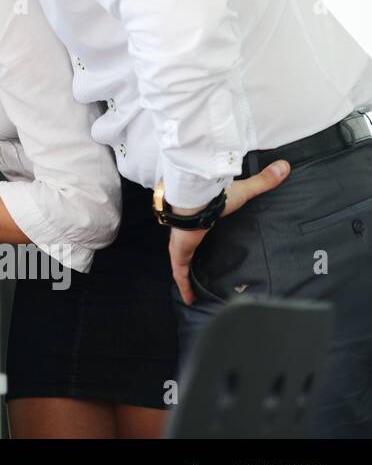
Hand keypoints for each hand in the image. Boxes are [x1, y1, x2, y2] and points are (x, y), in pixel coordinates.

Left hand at [169, 160, 289, 305]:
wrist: (195, 199)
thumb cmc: (215, 195)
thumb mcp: (243, 191)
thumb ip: (263, 181)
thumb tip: (285, 166)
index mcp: (197, 219)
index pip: (195, 231)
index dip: (196, 237)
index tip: (198, 241)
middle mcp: (186, 233)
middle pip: (184, 250)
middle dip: (187, 260)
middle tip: (193, 274)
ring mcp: (180, 244)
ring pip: (181, 264)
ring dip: (184, 278)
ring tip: (190, 293)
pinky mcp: (179, 253)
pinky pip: (180, 273)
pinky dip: (184, 286)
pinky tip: (188, 299)